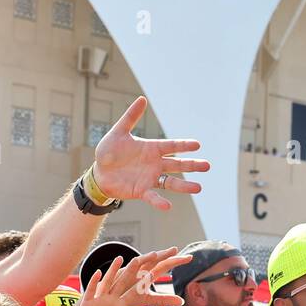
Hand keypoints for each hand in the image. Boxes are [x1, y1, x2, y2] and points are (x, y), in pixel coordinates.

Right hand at [57, 248, 189, 305]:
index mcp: (120, 305)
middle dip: (130, 271)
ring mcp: (99, 299)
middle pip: (123, 283)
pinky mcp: (87, 302)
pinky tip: (99, 273)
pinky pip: (91, 291)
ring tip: (120, 258)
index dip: (141, 285)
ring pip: (108, 282)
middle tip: (140, 258)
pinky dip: (94, 282)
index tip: (152, 274)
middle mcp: (111, 299)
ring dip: (113, 270)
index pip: (133, 293)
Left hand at [92, 96, 208, 210]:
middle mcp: (154, 164)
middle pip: (177, 165)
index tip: (197, 145)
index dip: (183, 145)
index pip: (171, 146)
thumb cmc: (109, 152)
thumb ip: (131, 117)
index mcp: (151, 149)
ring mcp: (149, 178)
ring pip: (171, 182)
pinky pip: (152, 196)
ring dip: (184, 186)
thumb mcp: (118, 132)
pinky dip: (159, 202)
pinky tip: (168, 206)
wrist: (99, 173)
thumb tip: (142, 99)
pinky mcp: (141, 191)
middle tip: (207, 166)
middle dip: (192, 165)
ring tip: (198, 188)